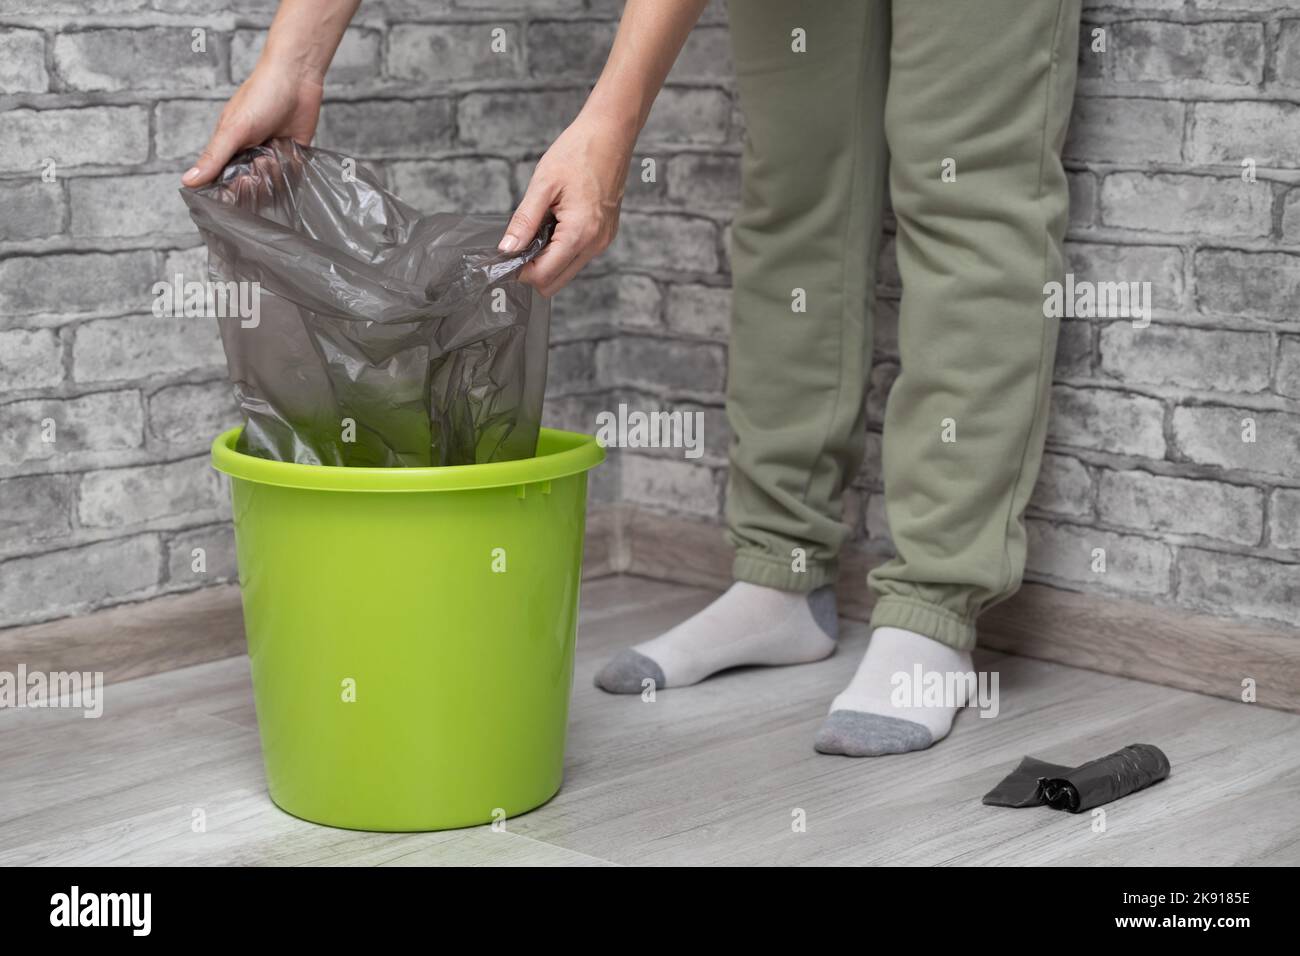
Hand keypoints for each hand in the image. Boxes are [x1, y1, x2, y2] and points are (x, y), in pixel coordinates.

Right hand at [181, 61, 324, 186]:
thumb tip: (188, 181)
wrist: (297, 78)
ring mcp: (272, 155)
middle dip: (256, 182)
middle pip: (251, 186)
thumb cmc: (261, 96)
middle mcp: (249, 154)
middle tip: (261, 162)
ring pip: (273, 184)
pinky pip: (292, 175)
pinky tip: (292, 157)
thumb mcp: (233, 129)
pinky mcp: (294, 155)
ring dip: (276, 175)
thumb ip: (214, 157)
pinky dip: (293, 171)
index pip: (224, 181)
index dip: (230, 189)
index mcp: (229, 148)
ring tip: (276, 151)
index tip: (238, 186)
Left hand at [503, 112, 633, 297]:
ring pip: (566, 271)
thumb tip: (506, 249)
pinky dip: (560, 250)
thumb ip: (524, 221)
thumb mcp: (543, 185)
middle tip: (517, 245)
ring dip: (546, 260)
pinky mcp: (604, 234)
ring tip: (537, 228)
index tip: (504, 256)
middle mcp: (595, 243)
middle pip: (555, 282)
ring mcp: (602, 240)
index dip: (519, 271)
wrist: (611, 134)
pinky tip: (554, 224)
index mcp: (580, 233)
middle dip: (532, 271)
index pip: (543, 275)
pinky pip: (578, 255)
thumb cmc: (578, 152)